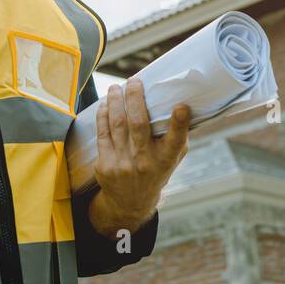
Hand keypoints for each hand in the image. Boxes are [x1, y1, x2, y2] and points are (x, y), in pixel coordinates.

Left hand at [90, 77, 190, 234]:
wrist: (130, 202)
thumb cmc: (156, 171)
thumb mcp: (172, 159)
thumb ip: (177, 136)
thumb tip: (181, 103)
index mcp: (166, 160)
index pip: (175, 141)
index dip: (179, 123)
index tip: (181, 106)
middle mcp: (145, 162)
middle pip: (138, 124)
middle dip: (135, 98)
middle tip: (134, 81)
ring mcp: (123, 164)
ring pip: (117, 124)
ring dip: (116, 102)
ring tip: (116, 88)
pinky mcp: (105, 164)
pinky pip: (103, 133)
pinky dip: (103, 115)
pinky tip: (106, 104)